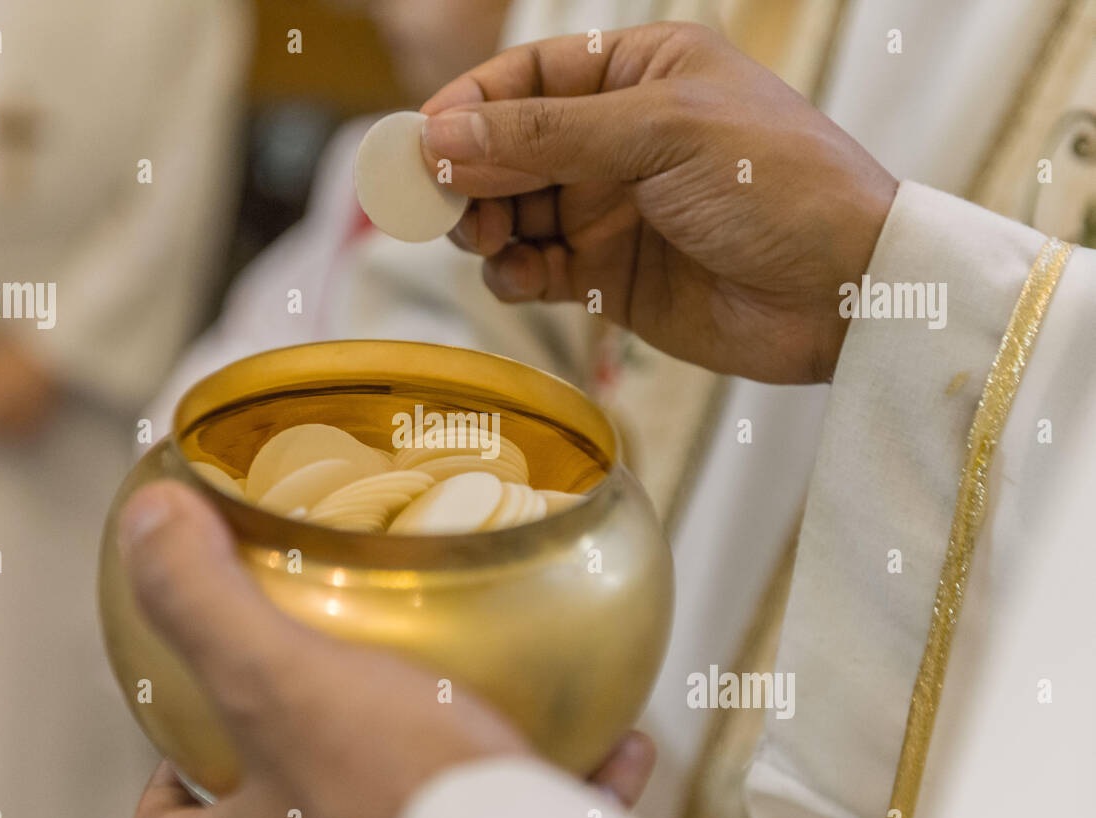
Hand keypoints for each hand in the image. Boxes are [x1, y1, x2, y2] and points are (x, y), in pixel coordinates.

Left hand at [118, 480, 656, 817]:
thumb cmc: (402, 811)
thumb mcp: (286, 688)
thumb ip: (207, 606)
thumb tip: (147, 522)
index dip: (166, 783)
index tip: (190, 729)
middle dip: (314, 757)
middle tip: (342, 691)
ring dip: (450, 758)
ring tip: (479, 701)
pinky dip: (569, 785)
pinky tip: (612, 743)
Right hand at [420, 23, 898, 383]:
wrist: (845, 294)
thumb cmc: (777, 184)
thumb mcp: (659, 135)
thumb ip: (545, 135)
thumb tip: (441, 133)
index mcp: (637, 74)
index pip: (526, 77)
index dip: (468, 105)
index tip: (422, 143)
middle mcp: (616, 139)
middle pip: (506, 147)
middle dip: (470, 172)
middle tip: (444, 204)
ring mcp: (609, 210)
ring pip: (511, 211)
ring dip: (485, 225)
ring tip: (488, 240)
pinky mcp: (607, 277)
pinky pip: (534, 269)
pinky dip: (513, 273)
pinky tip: (518, 275)